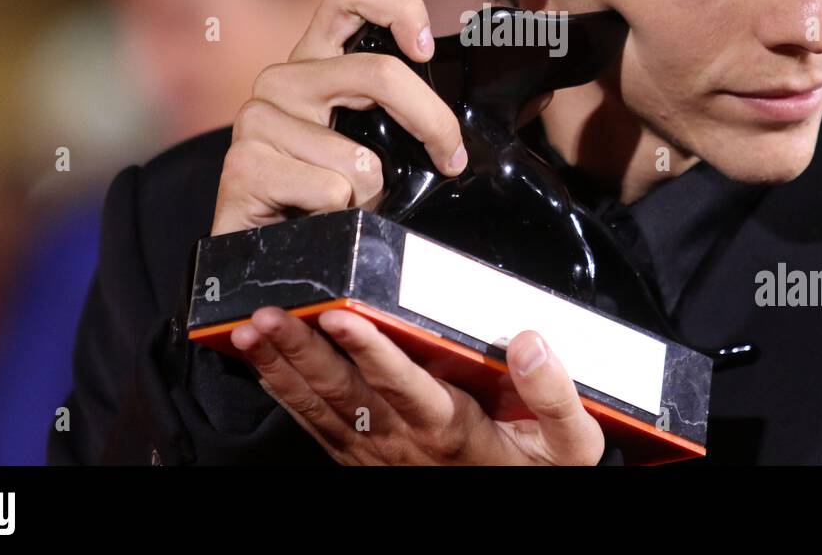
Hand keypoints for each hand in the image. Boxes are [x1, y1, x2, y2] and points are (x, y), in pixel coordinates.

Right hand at [211, 0, 466, 235]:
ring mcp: (257, 119)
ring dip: (372, 193)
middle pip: (380, 73)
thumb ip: (403, 111)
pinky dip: (341, 216)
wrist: (268, 251)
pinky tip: (312, 218)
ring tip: (344, 205)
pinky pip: (331, 189)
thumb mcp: (374, 140)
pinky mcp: (244, 165)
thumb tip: (492, 113)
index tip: (425, 51)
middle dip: (431, 121)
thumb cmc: (328, 195)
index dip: (399, 6)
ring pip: (360, 156)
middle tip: (449, 157)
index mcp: (318, 60)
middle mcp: (284, 78)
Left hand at [231, 306, 606, 464]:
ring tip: (251, 328)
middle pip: (345, 393)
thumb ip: (556, 394)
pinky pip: (313, 423)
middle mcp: (405, 441)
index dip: (372, 351)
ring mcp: (376, 451)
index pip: (405, 386)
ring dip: (282, 366)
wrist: (511, 507)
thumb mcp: (570, 445)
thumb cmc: (537, 468)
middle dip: (302, 350)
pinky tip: (261, 362)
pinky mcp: (360, 454)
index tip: (343, 314)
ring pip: (320, 406)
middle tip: (269, 313)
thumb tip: (530, 341)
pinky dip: (283, 391)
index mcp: (454, 429)